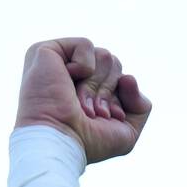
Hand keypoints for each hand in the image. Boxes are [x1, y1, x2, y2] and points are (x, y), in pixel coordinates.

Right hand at [13, 37, 151, 163]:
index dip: (120, 100)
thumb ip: (139, 105)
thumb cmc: (90, 142)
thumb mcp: (127, 130)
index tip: (106, 118)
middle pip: (115, 64)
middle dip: (109, 92)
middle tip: (91, 112)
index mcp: (88, 90)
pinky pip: (86, 44)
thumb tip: (128, 77)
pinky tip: (67, 79)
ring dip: (97, 85)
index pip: (122, 79)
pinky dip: (85, 65)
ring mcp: (59, 62)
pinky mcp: (46, 51)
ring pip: (104, 55)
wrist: (61, 141)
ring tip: (79, 103)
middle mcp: (72, 74)